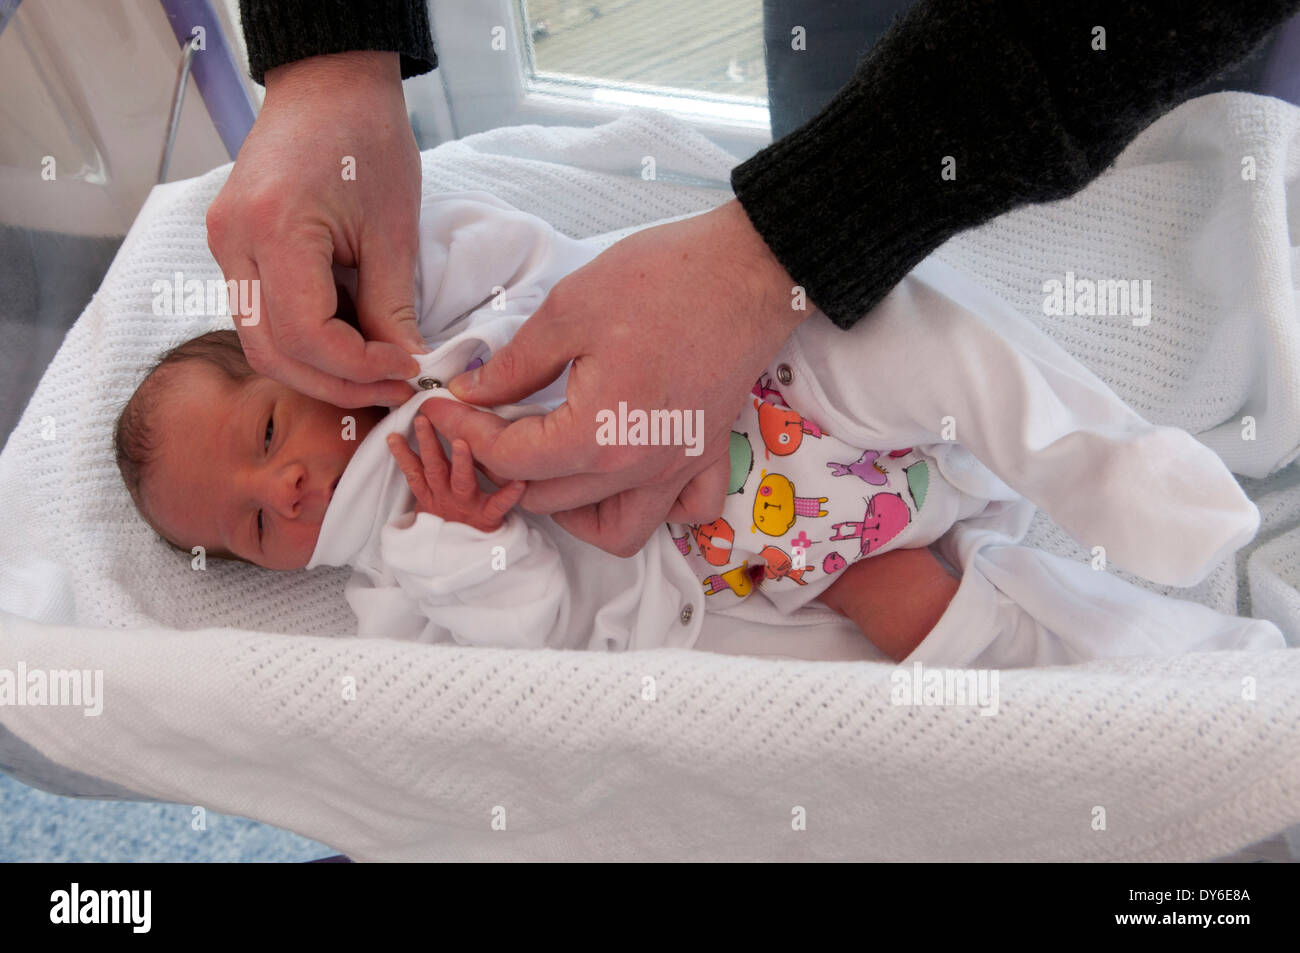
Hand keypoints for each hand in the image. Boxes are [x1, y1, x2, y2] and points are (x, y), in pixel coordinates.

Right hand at [206, 51, 424, 408]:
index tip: (408, 369)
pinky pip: (261, 316)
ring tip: (376, 375)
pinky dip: (305, 342)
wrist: (328, 86)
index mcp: (273, 229)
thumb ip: (393, 307)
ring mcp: (224, 245)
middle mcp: (232, 242)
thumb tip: (408, 367)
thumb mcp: (393, 228)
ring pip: (260, 343)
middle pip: (273, 352)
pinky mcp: (232, 248)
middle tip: (393, 390)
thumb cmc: (366, 141)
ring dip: (318, 370)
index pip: (307, 335)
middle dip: (337, 384)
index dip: (360, 367)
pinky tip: (350, 347)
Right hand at [387, 416, 526, 532]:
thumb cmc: (451, 527)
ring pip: (460, 482)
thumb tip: (411, 463)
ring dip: (460, 461)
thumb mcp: (430, 511)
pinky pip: (500, 505)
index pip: (414, 472)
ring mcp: (467, 507)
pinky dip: (509, 495)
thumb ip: (425, 486)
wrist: (463, 561)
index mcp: (433, 496)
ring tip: (461, 442)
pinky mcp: (488, 518)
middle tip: (423, 421)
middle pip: (434, 468)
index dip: (403, 455)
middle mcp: (447, 498)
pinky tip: (520, 482)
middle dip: (428, 444)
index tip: (393, 436)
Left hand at [418, 199, 806, 555]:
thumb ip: (514, 364)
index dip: (464, 433)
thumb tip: (471, 391)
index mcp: (598, 434)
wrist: (748, 269)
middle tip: (482, 427)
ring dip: (572, 514)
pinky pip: (682, 513)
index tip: (440, 408)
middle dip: (503, 470)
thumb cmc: (663, 280)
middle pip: (550, 500)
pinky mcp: (708, 454)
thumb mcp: (569, 310)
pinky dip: (653, 510)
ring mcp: (678, 468)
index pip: (511, 459)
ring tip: (549, 470)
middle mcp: (640, 468)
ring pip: (617, 531)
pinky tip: (626, 476)